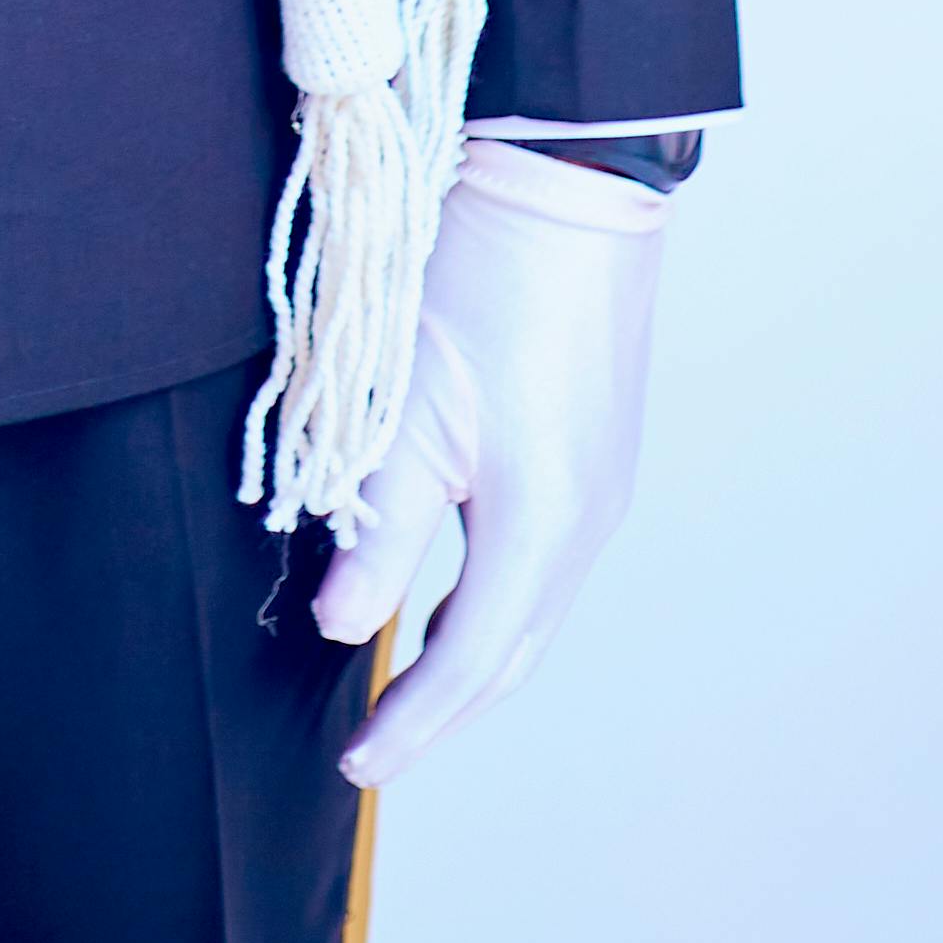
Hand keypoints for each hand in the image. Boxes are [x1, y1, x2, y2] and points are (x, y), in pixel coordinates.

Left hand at [314, 142, 666, 784]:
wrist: (567, 177)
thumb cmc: (484, 272)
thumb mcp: (407, 402)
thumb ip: (375, 525)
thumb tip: (341, 626)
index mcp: (543, 519)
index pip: (470, 659)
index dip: (411, 720)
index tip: (356, 765)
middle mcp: (587, 519)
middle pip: (511, 651)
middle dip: (442, 708)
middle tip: (373, 747)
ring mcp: (601, 487)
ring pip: (529, 609)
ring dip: (467, 656)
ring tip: (399, 688)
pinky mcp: (595, 453)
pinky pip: (541, 560)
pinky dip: (489, 599)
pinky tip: (445, 596)